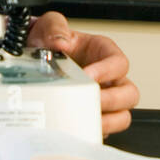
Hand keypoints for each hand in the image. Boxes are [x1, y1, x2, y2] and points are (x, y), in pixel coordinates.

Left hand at [27, 10, 138, 136]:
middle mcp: (109, 79)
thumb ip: (55, 27)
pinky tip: (76, 131)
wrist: (29, 60)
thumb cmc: (46, 43)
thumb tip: (60, 42)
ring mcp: (102, 101)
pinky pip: (102, 131)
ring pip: (122, 116)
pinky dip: (92, 133)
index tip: (88, 76)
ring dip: (108, 122)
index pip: (119, 63)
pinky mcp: (91, 118)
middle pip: (129, 93)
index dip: (107, 71)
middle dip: (112, 101)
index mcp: (104, 53)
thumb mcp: (49, 26)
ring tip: (86, 121)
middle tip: (89, 102)